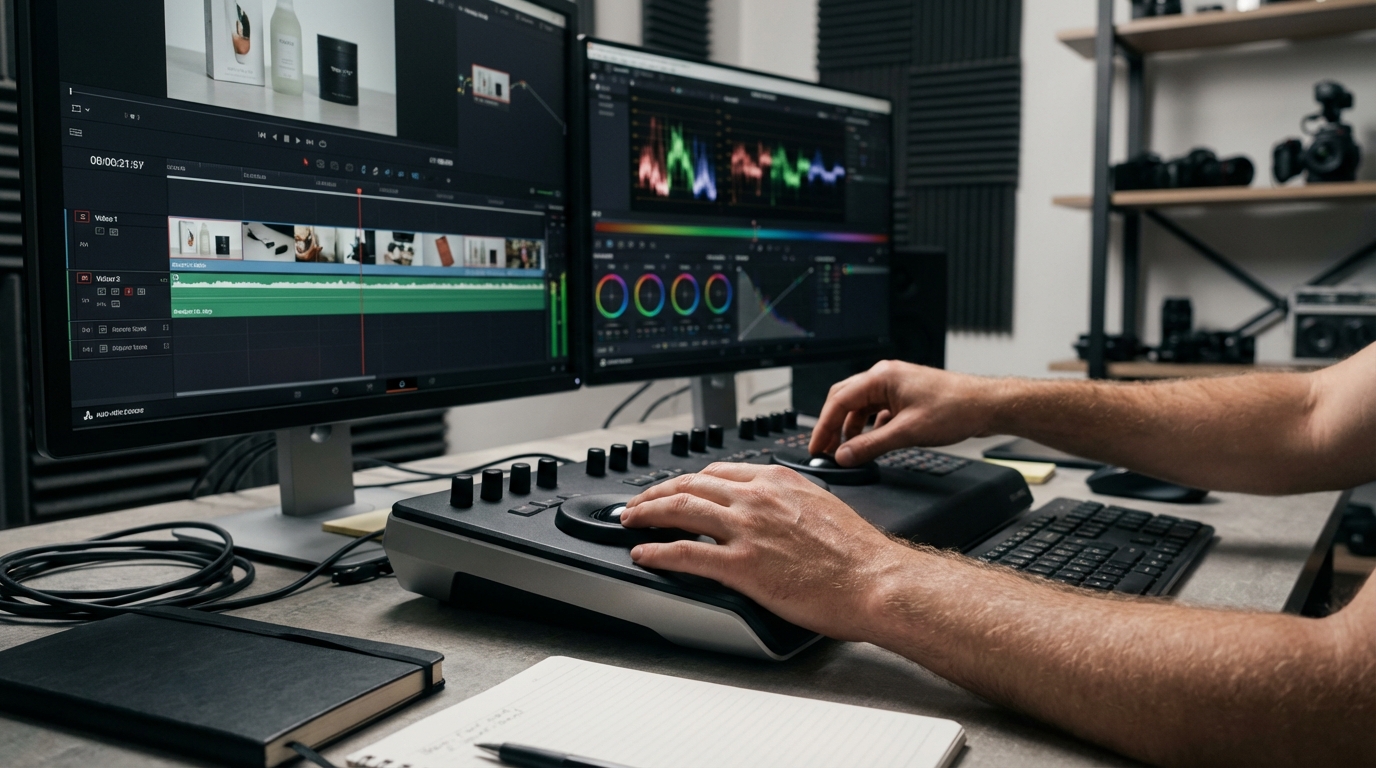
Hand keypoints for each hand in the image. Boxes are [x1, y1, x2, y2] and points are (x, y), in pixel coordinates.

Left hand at [622, 462, 907, 640]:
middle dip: (656, 492)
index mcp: (776, 481)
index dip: (687, 480)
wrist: (876, 580)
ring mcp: (746, 530)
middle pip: (689, 485)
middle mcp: (756, 498)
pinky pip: (684, 554)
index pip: (717, 471)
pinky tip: (643, 555)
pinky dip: (656, 552)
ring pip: (679, 511)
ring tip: (630, 522)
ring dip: (646, 514)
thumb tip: (775, 505)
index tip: (675, 488)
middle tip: (638, 504)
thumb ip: (790, 499)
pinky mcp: (741, 566)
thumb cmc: (858, 553)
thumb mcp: (822, 505)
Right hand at [809, 360, 999, 466]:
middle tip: (825, 449)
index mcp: (882, 377)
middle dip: (833, 425)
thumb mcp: (907, 432)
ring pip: (862, 406)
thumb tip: (844, 455)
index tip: (816, 445)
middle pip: (846, 400)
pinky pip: (877, 411)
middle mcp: (886, 377)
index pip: (839, 400)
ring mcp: (896, 386)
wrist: (986, 405)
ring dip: (851, 427)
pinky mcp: (906, 397)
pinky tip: (872, 442)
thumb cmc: (955, 408)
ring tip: (847, 450)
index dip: (823, 425)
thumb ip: (871, 445)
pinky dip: (869, 427)